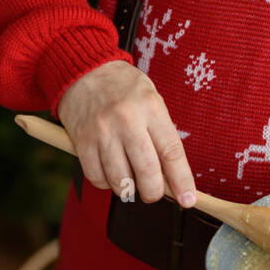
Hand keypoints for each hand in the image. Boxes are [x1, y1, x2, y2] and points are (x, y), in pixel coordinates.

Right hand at [56, 60, 195, 206]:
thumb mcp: (151, 99)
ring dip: (128, 189)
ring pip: (121, 181)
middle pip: (147, 172)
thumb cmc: (123, 88)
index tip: (188, 199)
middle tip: (154, 192)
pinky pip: (96, 177)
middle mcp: (127, 120)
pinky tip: (110, 173)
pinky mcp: (82, 141)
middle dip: (154, 192)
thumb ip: (162, 133)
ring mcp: (102, 132)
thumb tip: (172, 176)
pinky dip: (106, 183)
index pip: (171, 152)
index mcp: (151, 108)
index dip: (182, 181)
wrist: (83, 69)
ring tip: (130, 179)